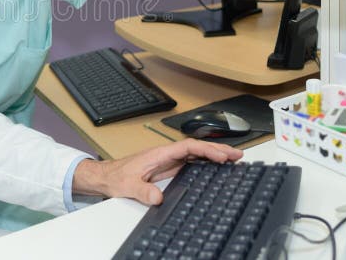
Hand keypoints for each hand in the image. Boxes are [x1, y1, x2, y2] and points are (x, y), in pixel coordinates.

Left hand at [72, 139, 242, 204]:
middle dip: (217, 149)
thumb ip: (142, 191)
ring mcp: (168, 161)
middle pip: (196, 148)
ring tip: (234, 159)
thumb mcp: (128, 185)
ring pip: (195, 154)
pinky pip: (191, 163)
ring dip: (214, 155)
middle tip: (238, 155)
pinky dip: (206, 163)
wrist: (107, 177)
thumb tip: (158, 198)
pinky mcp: (168, 169)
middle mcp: (166, 155)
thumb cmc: (116, 176)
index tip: (220, 156)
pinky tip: (217, 168)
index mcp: (159, 154)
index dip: (205, 150)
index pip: (187, 147)